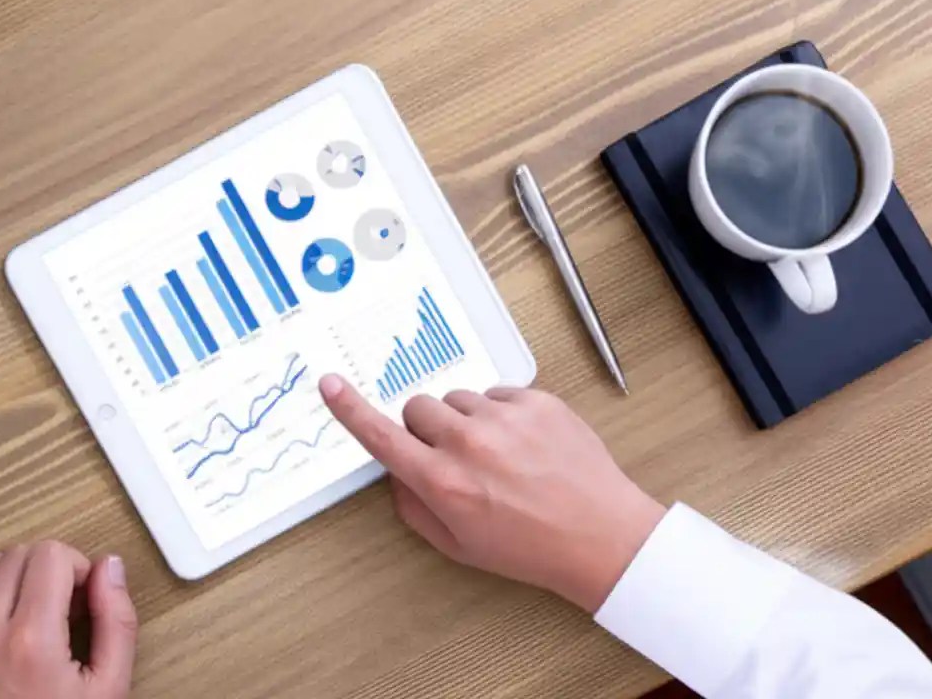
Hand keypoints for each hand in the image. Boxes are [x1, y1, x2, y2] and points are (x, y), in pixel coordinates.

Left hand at [0, 541, 137, 698]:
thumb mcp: (109, 690)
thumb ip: (117, 621)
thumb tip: (110, 567)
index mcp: (32, 643)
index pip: (52, 555)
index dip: (79, 570)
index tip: (84, 601)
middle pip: (20, 554)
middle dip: (50, 572)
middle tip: (65, 612)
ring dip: (16, 580)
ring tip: (34, 619)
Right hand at [320, 375, 664, 612]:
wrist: (601, 536)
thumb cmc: (529, 547)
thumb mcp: (457, 544)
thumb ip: (413, 505)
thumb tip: (396, 470)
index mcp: (444, 483)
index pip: (382, 437)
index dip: (350, 410)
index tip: (330, 385)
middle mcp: (469, 445)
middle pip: (418, 408)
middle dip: (426, 429)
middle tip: (452, 457)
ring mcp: (505, 418)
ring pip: (457, 399)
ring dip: (466, 421)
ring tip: (498, 455)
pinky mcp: (537, 402)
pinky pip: (496, 393)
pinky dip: (501, 415)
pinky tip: (522, 446)